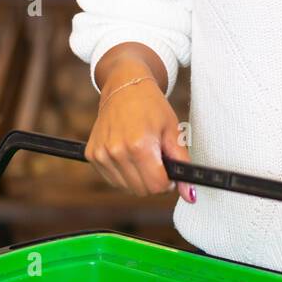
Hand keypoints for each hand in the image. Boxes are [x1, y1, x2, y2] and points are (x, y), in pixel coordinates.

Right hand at [86, 62, 193, 201]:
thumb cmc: (151, 106)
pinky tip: (127, 153)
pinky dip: (123, 173)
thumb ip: (181, 164)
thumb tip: (190, 196)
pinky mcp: (92, 154)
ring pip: (126, 188)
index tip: (168, 166)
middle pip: (142, 190)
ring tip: (141, 152)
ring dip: (137, 177)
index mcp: (140, 145)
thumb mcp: (173, 130)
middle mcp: (117, 151)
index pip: (157, 186)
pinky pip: (112, 180)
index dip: (167, 180)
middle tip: (156, 158)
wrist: (124, 86)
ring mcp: (101, 154)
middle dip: (153, 180)